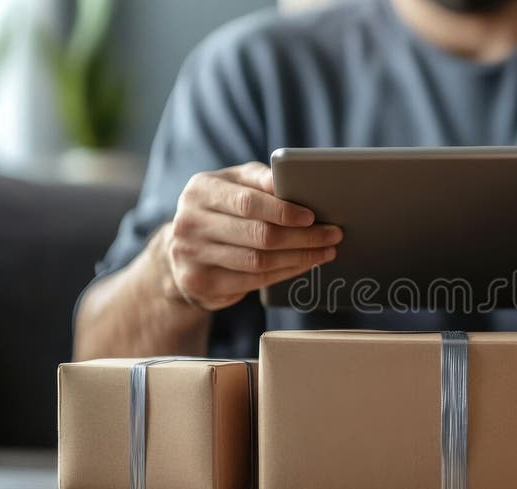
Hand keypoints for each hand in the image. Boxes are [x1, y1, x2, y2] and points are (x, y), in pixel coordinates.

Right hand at [163, 161, 342, 310]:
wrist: (183, 250)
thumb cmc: (221, 210)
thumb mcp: (234, 184)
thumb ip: (260, 179)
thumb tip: (292, 178)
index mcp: (201, 190)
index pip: (247, 202)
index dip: (283, 211)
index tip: (312, 216)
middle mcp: (190, 222)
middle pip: (258, 234)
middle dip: (302, 237)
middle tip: (333, 235)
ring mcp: (192, 255)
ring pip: (259, 261)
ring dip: (300, 257)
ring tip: (326, 251)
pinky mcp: (200, 283)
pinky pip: (253, 280)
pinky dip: (286, 272)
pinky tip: (305, 265)